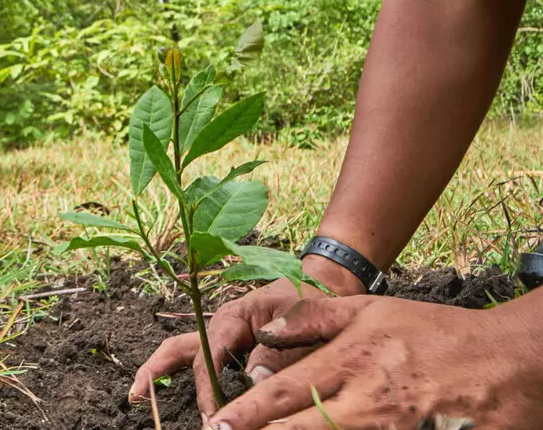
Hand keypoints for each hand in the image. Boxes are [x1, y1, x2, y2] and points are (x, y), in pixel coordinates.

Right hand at [131, 278, 329, 415]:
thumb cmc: (309, 302)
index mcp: (232, 317)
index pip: (209, 357)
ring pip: (181, 352)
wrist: (319, 287)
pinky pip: (201, 360)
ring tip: (137, 393)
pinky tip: (179, 393)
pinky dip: (185, 375)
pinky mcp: (230, 346)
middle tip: (137, 396)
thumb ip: (278, 352)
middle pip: (180, 348)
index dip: (206, 388)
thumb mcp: (300, 323)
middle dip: (157, 371)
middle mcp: (220, 327)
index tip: (212, 417)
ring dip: (158, 369)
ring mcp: (222, 336)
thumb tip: (254, 382)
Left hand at [205, 294, 542, 428]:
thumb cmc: (433, 332)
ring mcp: (399, 422)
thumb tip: (263, 332)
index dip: (249, 412)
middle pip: (306, 425)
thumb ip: (312, 319)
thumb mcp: (370, 311)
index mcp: (352, 358)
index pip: (288, 390)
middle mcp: (370, 394)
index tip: (219, 425)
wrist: (510, 356)